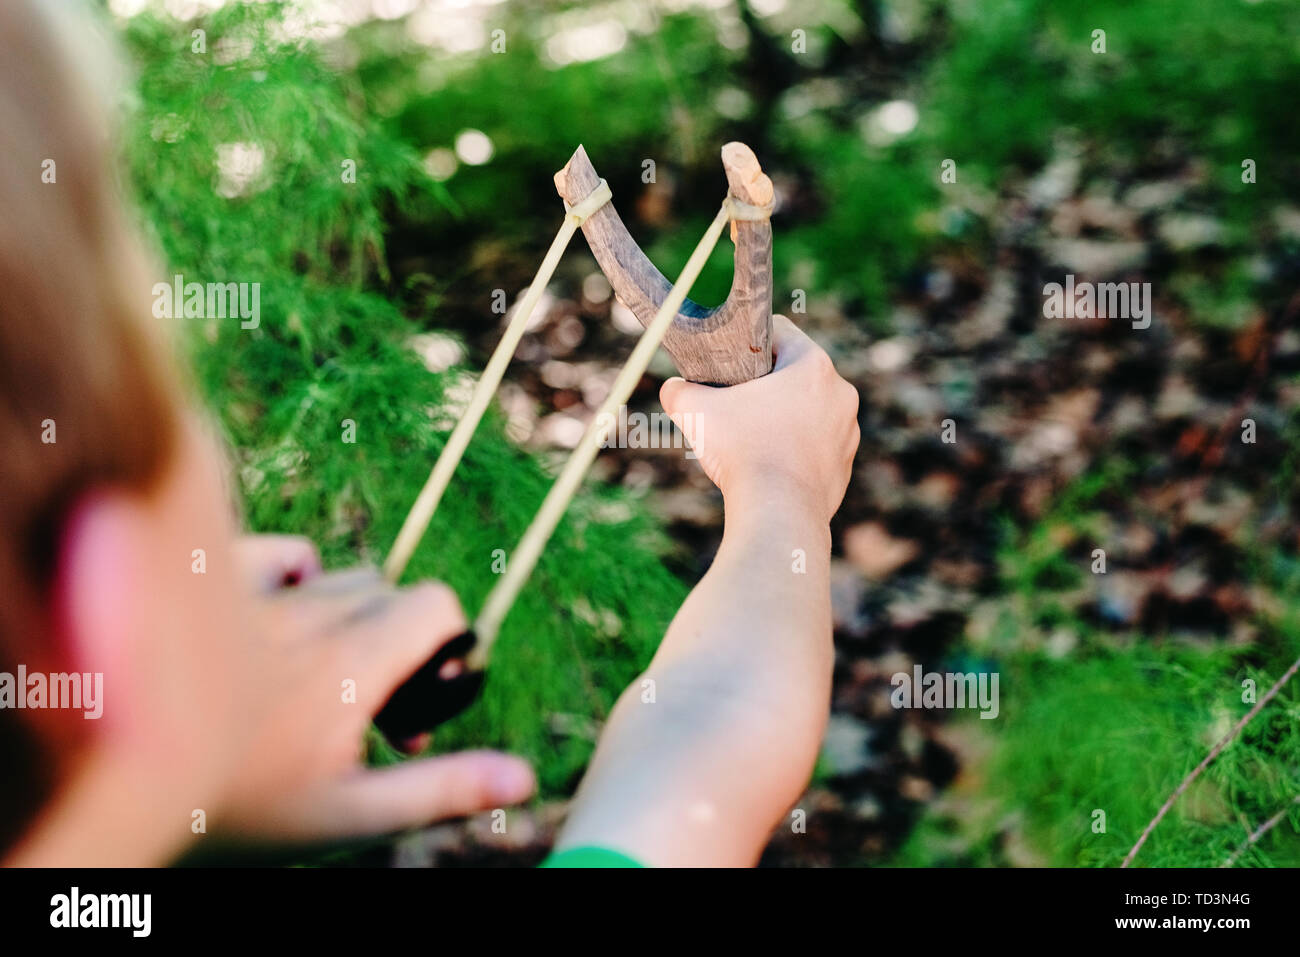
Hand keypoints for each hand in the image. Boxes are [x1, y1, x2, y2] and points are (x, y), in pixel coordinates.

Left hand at [215, 535, 534, 842]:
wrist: (125, 781)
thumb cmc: (241, 806)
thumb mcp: (349, 813)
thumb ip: (440, 788)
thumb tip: (525, 777)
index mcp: (351, 665)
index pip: (435, 604)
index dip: (446, 641)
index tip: (425, 693)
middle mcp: (312, 615)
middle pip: (393, 595)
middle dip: (399, 643)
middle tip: (372, 708)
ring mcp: (262, 594)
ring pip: (344, 577)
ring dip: (354, 614)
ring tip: (325, 674)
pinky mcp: (217, 580)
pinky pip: (287, 554)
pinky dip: (299, 576)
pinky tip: (284, 619)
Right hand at [659, 315, 859, 522]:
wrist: (778, 513)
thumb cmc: (742, 451)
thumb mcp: (697, 412)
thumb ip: (680, 392)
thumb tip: (673, 390)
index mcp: (813, 365)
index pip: (778, 333)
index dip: (747, 345)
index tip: (730, 364)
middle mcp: (840, 393)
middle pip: (795, 374)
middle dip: (765, 385)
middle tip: (735, 404)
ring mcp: (847, 431)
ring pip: (808, 411)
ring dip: (783, 418)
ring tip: (752, 439)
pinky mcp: (844, 465)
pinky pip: (816, 446)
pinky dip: (795, 450)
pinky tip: (771, 465)